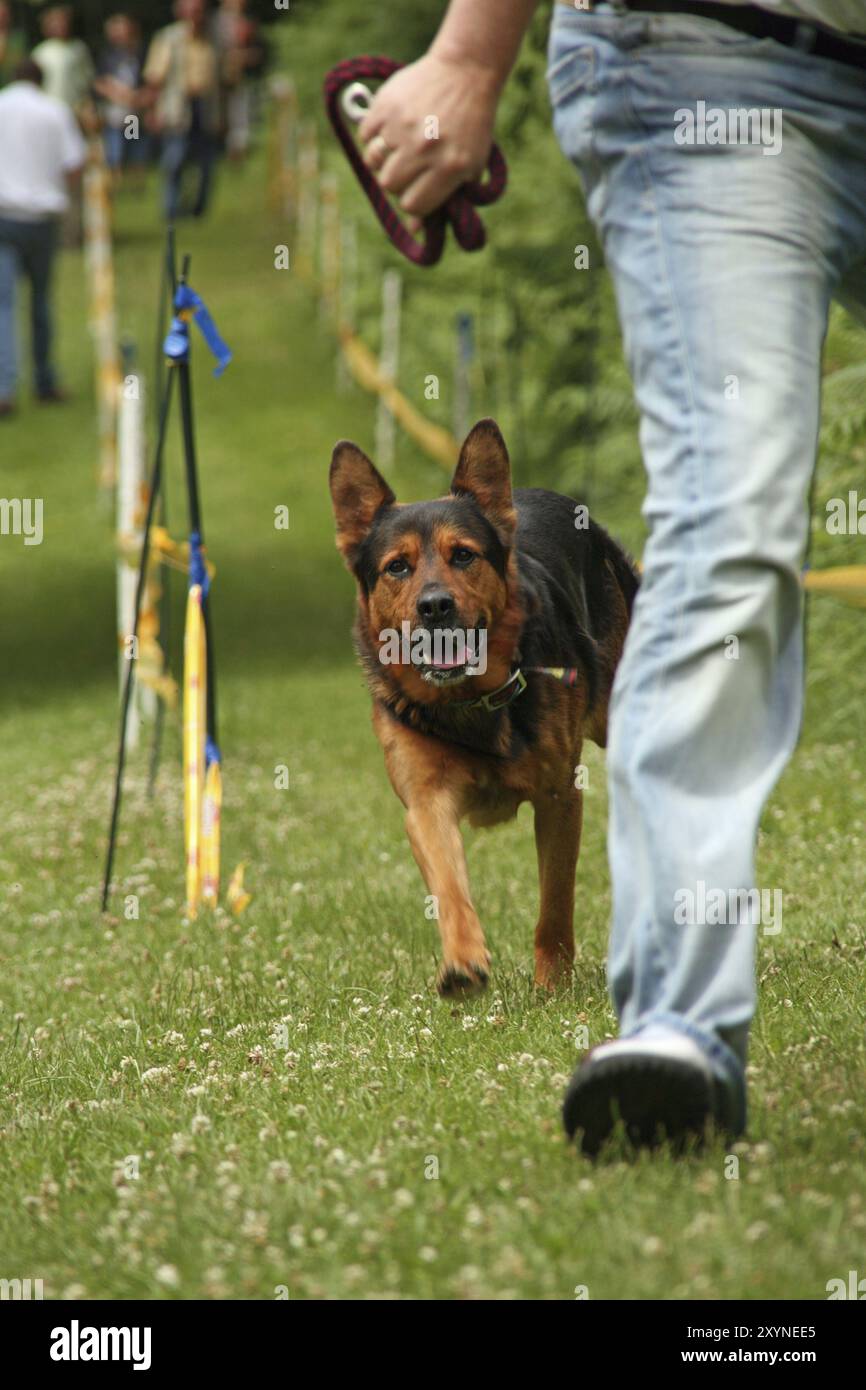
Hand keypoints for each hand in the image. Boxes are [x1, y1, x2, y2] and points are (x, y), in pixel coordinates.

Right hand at [358, 52, 499, 219]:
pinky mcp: (386, 105)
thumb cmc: (470, 125)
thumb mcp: (470, 165)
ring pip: (373, 161)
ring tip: (396, 147)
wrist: (466, 71)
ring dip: (381, 159)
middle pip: (389, 185)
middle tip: (408, 167)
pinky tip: (390, 128)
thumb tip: (414, 228)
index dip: (414, 202)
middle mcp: (424, 148)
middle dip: (397, 181)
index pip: (413, 205)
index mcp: (449, 167)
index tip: (418, 190)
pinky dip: (373, 135)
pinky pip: (365, 135)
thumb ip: (444, 198)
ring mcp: (403, 125)